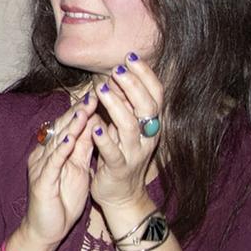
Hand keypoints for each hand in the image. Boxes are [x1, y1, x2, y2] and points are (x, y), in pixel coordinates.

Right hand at [12, 93, 100, 250]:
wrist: (44, 230)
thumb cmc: (61, 201)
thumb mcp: (77, 170)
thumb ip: (83, 149)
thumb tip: (95, 125)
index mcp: (54, 151)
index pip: (69, 125)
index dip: (84, 109)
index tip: (101, 94)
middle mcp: (44, 154)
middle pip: (62, 127)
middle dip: (79, 110)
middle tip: (95, 92)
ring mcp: (41, 166)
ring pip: (56, 140)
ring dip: (70, 125)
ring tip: (84, 109)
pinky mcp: (41, 181)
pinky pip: (52, 162)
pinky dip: (61, 149)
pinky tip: (70, 138)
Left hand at [91, 57, 162, 227]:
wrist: (121, 193)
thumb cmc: (120, 152)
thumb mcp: (125, 126)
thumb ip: (123, 103)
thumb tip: (117, 74)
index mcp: (150, 124)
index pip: (156, 95)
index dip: (146, 75)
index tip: (131, 56)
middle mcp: (147, 137)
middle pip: (147, 107)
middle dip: (133, 86)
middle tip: (117, 69)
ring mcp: (134, 153)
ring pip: (130, 127)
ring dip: (116, 107)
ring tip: (102, 91)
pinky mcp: (119, 168)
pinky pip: (113, 153)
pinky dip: (104, 138)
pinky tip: (94, 126)